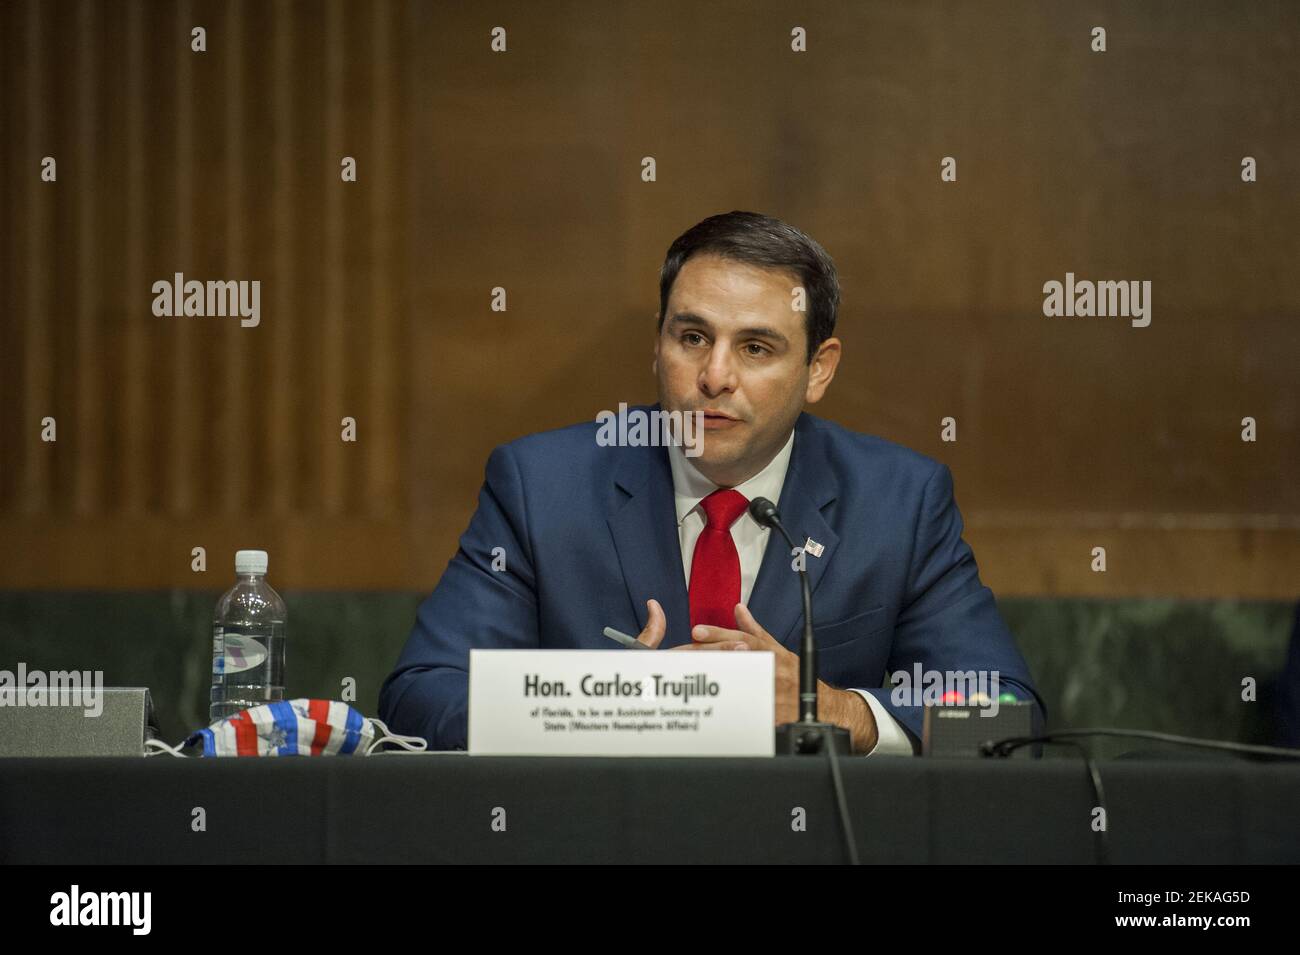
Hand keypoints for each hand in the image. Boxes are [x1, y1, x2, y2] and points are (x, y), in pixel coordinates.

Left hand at [634, 600, 876, 750]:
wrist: (825, 707)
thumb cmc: (797, 677)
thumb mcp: (778, 650)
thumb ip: (755, 631)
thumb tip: (739, 609)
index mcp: (772, 653)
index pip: (742, 639)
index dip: (719, 634)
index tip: (697, 631)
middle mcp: (774, 670)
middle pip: (738, 660)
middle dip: (712, 656)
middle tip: (687, 652)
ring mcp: (776, 693)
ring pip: (742, 686)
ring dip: (718, 682)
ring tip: (693, 678)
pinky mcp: (777, 715)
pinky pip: (752, 714)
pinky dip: (735, 712)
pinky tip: (716, 711)